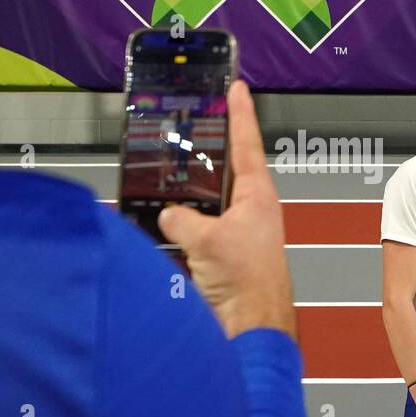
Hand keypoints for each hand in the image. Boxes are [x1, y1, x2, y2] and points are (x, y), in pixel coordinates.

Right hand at [158, 79, 296, 339]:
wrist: (250, 328)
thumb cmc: (248, 283)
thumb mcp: (206, 240)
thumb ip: (181, 219)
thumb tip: (168, 215)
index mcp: (257, 196)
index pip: (246, 143)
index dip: (240, 113)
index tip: (237, 88)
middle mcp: (249, 211)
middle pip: (222, 171)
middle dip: (203, 154)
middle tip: (188, 129)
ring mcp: (235, 233)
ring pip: (204, 203)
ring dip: (184, 198)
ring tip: (162, 183)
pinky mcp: (221, 256)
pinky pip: (194, 232)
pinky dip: (177, 229)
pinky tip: (158, 228)